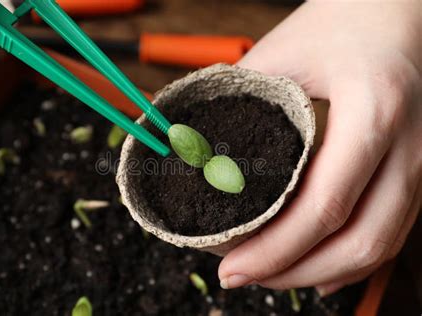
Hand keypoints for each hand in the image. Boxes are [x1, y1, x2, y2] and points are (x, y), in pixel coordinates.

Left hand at [219, 0, 421, 295]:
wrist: (400, 9)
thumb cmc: (345, 19)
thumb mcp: (285, 50)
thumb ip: (240, 98)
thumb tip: (194, 145)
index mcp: (374, 111)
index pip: (325, 204)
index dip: (274, 249)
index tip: (231, 267)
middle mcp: (410, 146)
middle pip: (360, 241)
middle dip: (295, 273)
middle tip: (243, 276)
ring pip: (381, 246)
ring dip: (322, 272)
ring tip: (272, 276)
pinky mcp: (418, 169)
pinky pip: (395, 231)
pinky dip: (354, 261)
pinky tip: (321, 271)